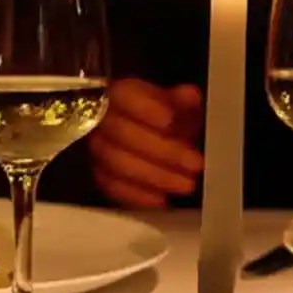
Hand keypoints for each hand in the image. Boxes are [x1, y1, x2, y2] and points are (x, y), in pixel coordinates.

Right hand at [88, 78, 204, 207]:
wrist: (152, 136)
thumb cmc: (165, 116)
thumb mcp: (178, 104)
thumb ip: (182, 100)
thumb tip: (190, 96)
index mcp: (120, 93)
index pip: (123, 96)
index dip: (143, 108)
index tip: (169, 121)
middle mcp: (101, 119)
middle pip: (122, 134)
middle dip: (162, 151)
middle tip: (195, 164)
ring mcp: (97, 149)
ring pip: (117, 164)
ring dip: (155, 176)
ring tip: (187, 185)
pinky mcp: (99, 175)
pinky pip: (112, 187)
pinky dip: (138, 195)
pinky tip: (163, 199)